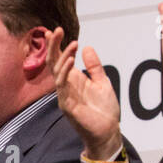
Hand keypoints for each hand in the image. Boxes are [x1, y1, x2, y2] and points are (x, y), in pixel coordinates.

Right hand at [46, 27, 122, 159]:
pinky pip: (62, 86)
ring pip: (57, 72)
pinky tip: (71, 61)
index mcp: (74, 80)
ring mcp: (65, 96)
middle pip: (54, 63)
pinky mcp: (67, 105)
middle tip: (56, 30)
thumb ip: (94, 66)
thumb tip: (88, 47)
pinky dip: (65, 72)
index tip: (56, 30)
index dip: (57, 45)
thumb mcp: (102, 82)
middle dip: (54, 46)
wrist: (108, 132)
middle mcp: (66, 86)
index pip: (61, 59)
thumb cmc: (104, 111)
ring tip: (72, 43)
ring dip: (63, 57)